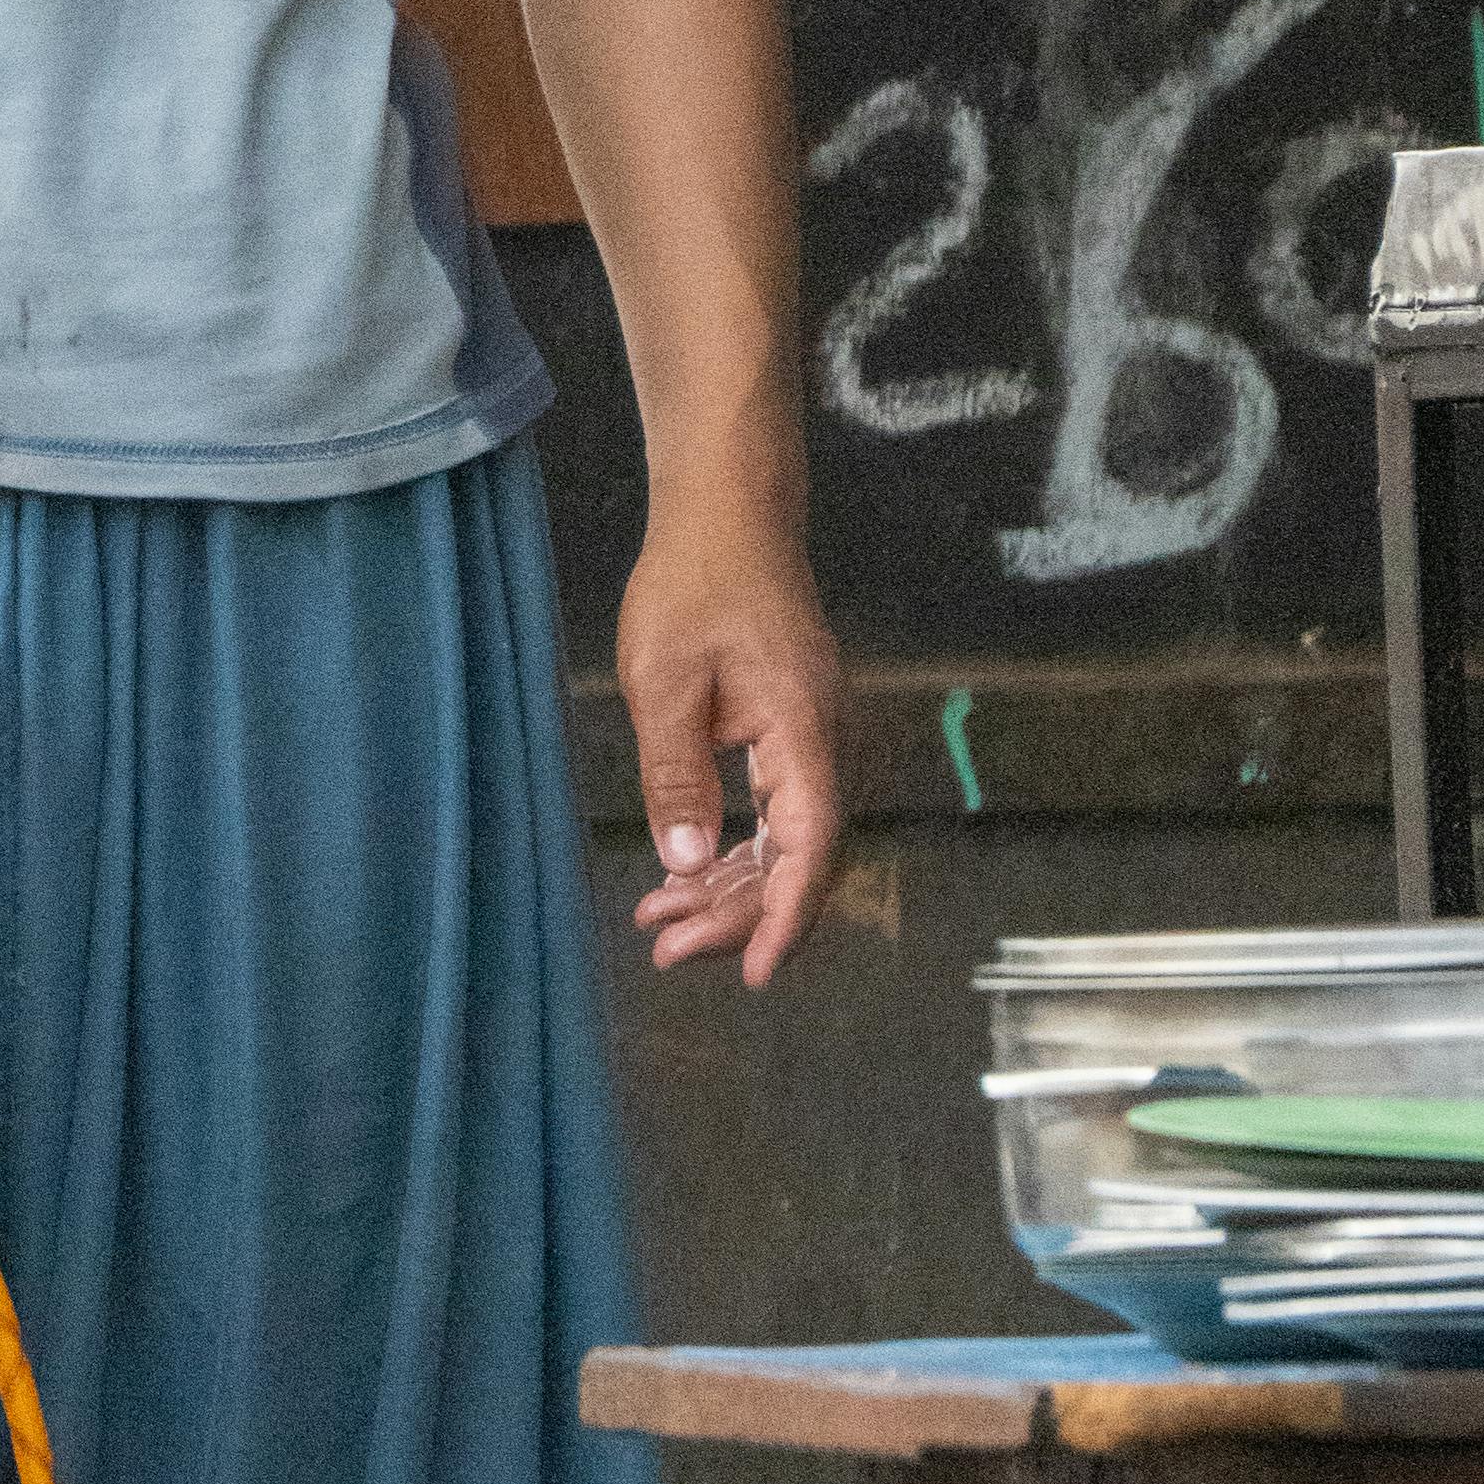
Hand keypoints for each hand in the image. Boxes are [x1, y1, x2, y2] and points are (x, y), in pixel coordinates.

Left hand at [618, 510, 844, 991]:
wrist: (728, 513)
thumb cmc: (693, 583)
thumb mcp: (663, 680)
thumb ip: (676, 772)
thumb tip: (685, 860)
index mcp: (804, 730)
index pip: (809, 846)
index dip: (783, 915)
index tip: (753, 971)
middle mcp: (823, 741)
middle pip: (795, 855)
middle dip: (735, 912)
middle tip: (666, 950)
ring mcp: (810, 736)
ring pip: (782, 838)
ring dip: (727, 886)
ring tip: (660, 926)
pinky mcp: (789, 729)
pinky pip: (771, 808)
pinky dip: (729, 846)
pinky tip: (682, 873)